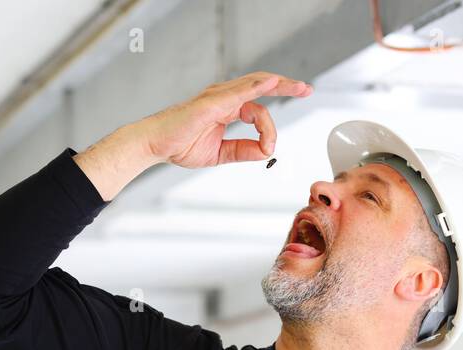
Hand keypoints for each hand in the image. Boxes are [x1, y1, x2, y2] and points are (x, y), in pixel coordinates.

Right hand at [140, 72, 312, 167]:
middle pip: (261, 85)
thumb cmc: (180, 144)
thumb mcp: (220, 153)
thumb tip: (265, 153)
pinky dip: (257, 86)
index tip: (269, 148)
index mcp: (226, 108)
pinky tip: (273, 82)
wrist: (155, 145)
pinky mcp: (211, 103)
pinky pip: (239, 92)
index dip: (270, 129)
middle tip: (306, 89)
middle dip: (286, 86)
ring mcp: (217, 97)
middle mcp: (224, 97)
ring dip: (279, 85)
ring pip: (255, 87)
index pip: (258, 109)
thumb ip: (242, 151)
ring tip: (299, 87)